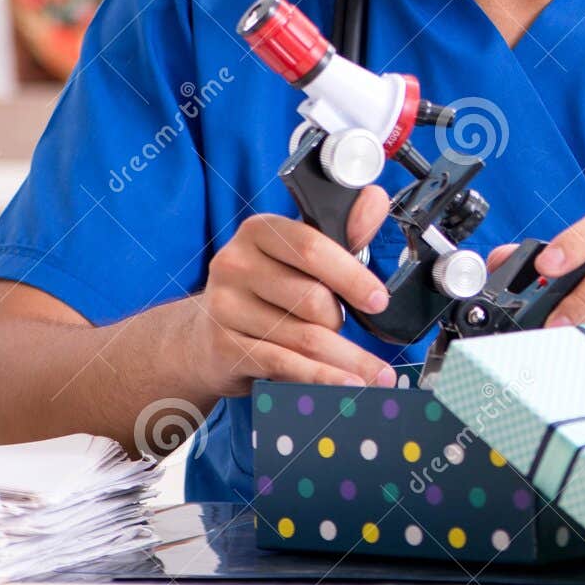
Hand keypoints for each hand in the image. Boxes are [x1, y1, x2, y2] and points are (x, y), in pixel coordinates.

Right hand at [186, 187, 398, 395]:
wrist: (205, 335)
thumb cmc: (265, 288)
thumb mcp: (301, 254)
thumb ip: (343, 229)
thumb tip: (375, 198)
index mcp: (259, 231)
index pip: (312, 247)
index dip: (352, 276)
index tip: (379, 300)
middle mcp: (235, 264)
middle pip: (311, 297)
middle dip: (342, 320)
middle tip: (352, 329)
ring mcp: (225, 307)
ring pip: (303, 336)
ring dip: (346, 359)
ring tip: (375, 375)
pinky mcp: (224, 347)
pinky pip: (284, 364)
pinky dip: (320, 378)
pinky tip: (345, 386)